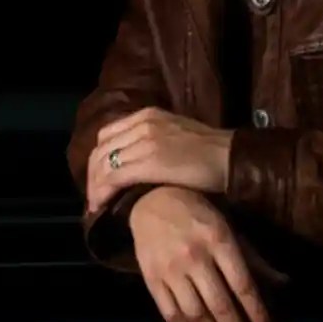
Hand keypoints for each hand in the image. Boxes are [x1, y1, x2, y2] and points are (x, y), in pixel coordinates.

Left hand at [87, 107, 232, 213]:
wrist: (230, 157)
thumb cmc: (210, 152)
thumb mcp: (175, 135)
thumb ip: (152, 141)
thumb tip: (134, 162)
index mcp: (147, 115)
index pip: (107, 135)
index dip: (98, 159)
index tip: (99, 180)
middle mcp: (142, 124)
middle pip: (101, 149)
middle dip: (93, 175)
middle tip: (94, 197)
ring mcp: (144, 142)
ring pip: (104, 164)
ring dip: (95, 187)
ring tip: (97, 205)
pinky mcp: (148, 162)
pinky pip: (113, 177)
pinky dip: (102, 193)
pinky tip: (102, 206)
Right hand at [130, 187, 274, 321]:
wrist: (151, 199)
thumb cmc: (198, 213)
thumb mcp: (229, 227)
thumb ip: (254, 258)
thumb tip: (283, 283)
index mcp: (219, 240)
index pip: (243, 286)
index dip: (257, 314)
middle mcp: (195, 256)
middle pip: (220, 305)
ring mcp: (170, 269)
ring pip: (195, 314)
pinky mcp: (151, 278)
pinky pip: (170, 313)